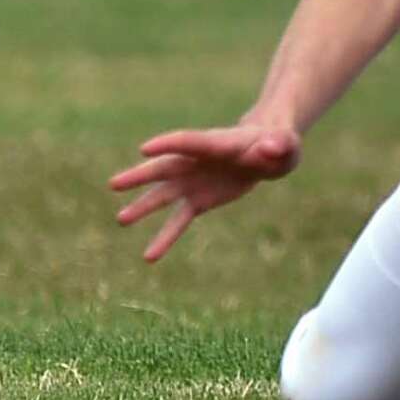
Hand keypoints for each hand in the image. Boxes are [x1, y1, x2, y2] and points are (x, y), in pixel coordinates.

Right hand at [108, 125, 300, 261]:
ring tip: (121, 220)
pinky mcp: (198, 200)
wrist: (270, 153)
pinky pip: (178, 220)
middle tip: (114, 184)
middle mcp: (196, 162)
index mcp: (216, 143)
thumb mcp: (285, 144)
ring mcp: (193, 181)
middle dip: (141, 175)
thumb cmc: (277, 143)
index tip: (145, 149)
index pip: (188, 141)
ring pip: (163, 195)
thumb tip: (269, 150)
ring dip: (143, 207)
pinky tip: (149, 257)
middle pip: (165, 167)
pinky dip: (164, 237)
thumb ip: (277, 146)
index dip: (168, 144)